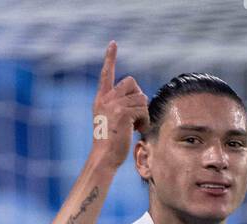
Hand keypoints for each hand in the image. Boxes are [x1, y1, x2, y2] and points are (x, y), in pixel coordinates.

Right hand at [92, 41, 149, 169]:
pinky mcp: (124, 113)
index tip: (113, 44)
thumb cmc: (109, 144)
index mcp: (101, 99)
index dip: (110, 58)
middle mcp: (106, 99)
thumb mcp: (110, 120)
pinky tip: (138, 130)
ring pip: (141, 98)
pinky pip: (143, 109)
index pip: (106, 74)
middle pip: (131, 82)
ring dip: (143, 113)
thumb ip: (119, 105)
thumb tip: (141, 96)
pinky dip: (145, 121)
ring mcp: (115, 105)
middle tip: (136, 115)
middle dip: (138, 97)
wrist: (103, 157)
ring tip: (136, 127)